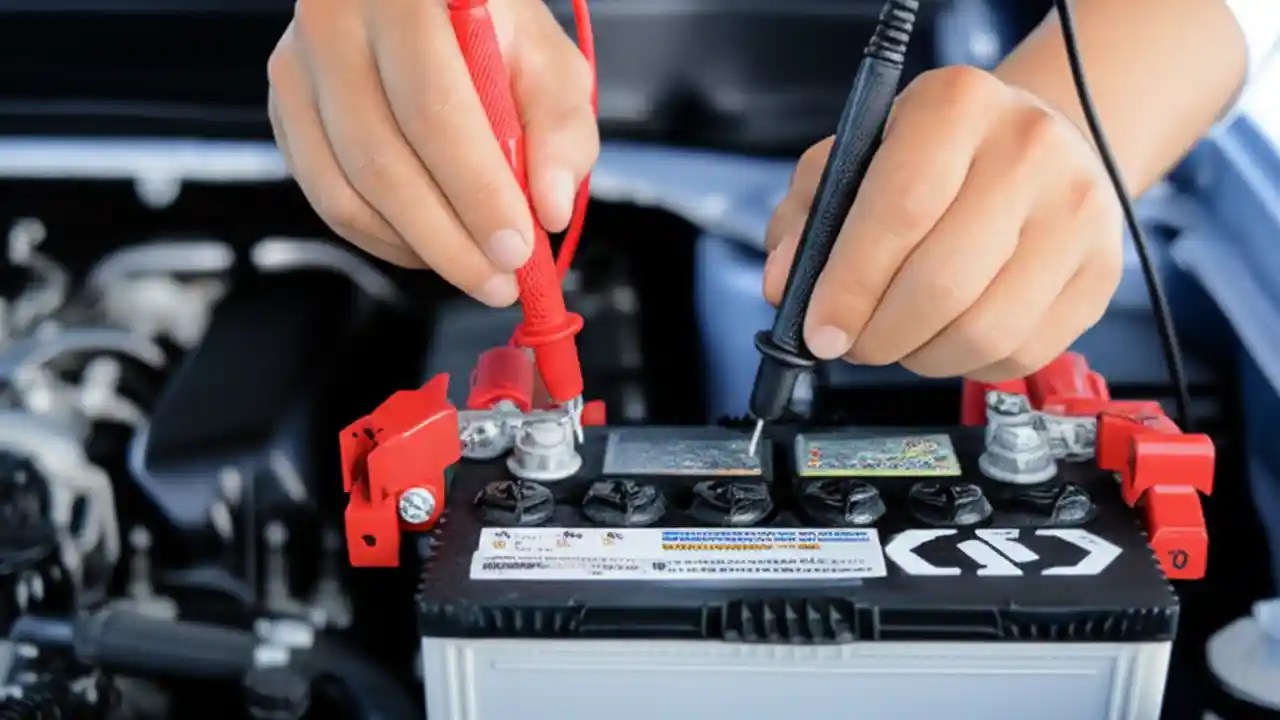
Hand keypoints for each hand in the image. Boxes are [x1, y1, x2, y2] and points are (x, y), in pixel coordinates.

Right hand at [267, 0, 596, 306]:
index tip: (517, 249)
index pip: (434, 110)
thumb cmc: (490, 26)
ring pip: (343, 190)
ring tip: (473, 270)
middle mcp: (334, 23)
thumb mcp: (546, 60)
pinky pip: (326, 196)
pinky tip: (429, 245)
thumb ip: (561, 130)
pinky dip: (382, 238)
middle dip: (447, 240)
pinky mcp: (285, 108)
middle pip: (381, 161)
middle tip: (499, 281)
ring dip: (414, 248)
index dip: (475, 191)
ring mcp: (297, 67)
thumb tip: (550, 209)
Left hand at [763, 66, 1123, 381]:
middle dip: (879, 334)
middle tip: (852, 343)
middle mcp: (1028, 150)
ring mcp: (1077, 213)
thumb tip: (784, 286)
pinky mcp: (1099, 274)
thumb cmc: (935, 155)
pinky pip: (1021, 352)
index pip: (899, 210)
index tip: (820, 331)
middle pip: (943, 281)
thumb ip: (808, 217)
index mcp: (956, 106)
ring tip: (898, 338)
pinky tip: (948, 336)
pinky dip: (968, 363)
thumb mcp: (857, 157)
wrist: (1037, 145)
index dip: (850, 286)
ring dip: (922, 356)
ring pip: (984, 329)